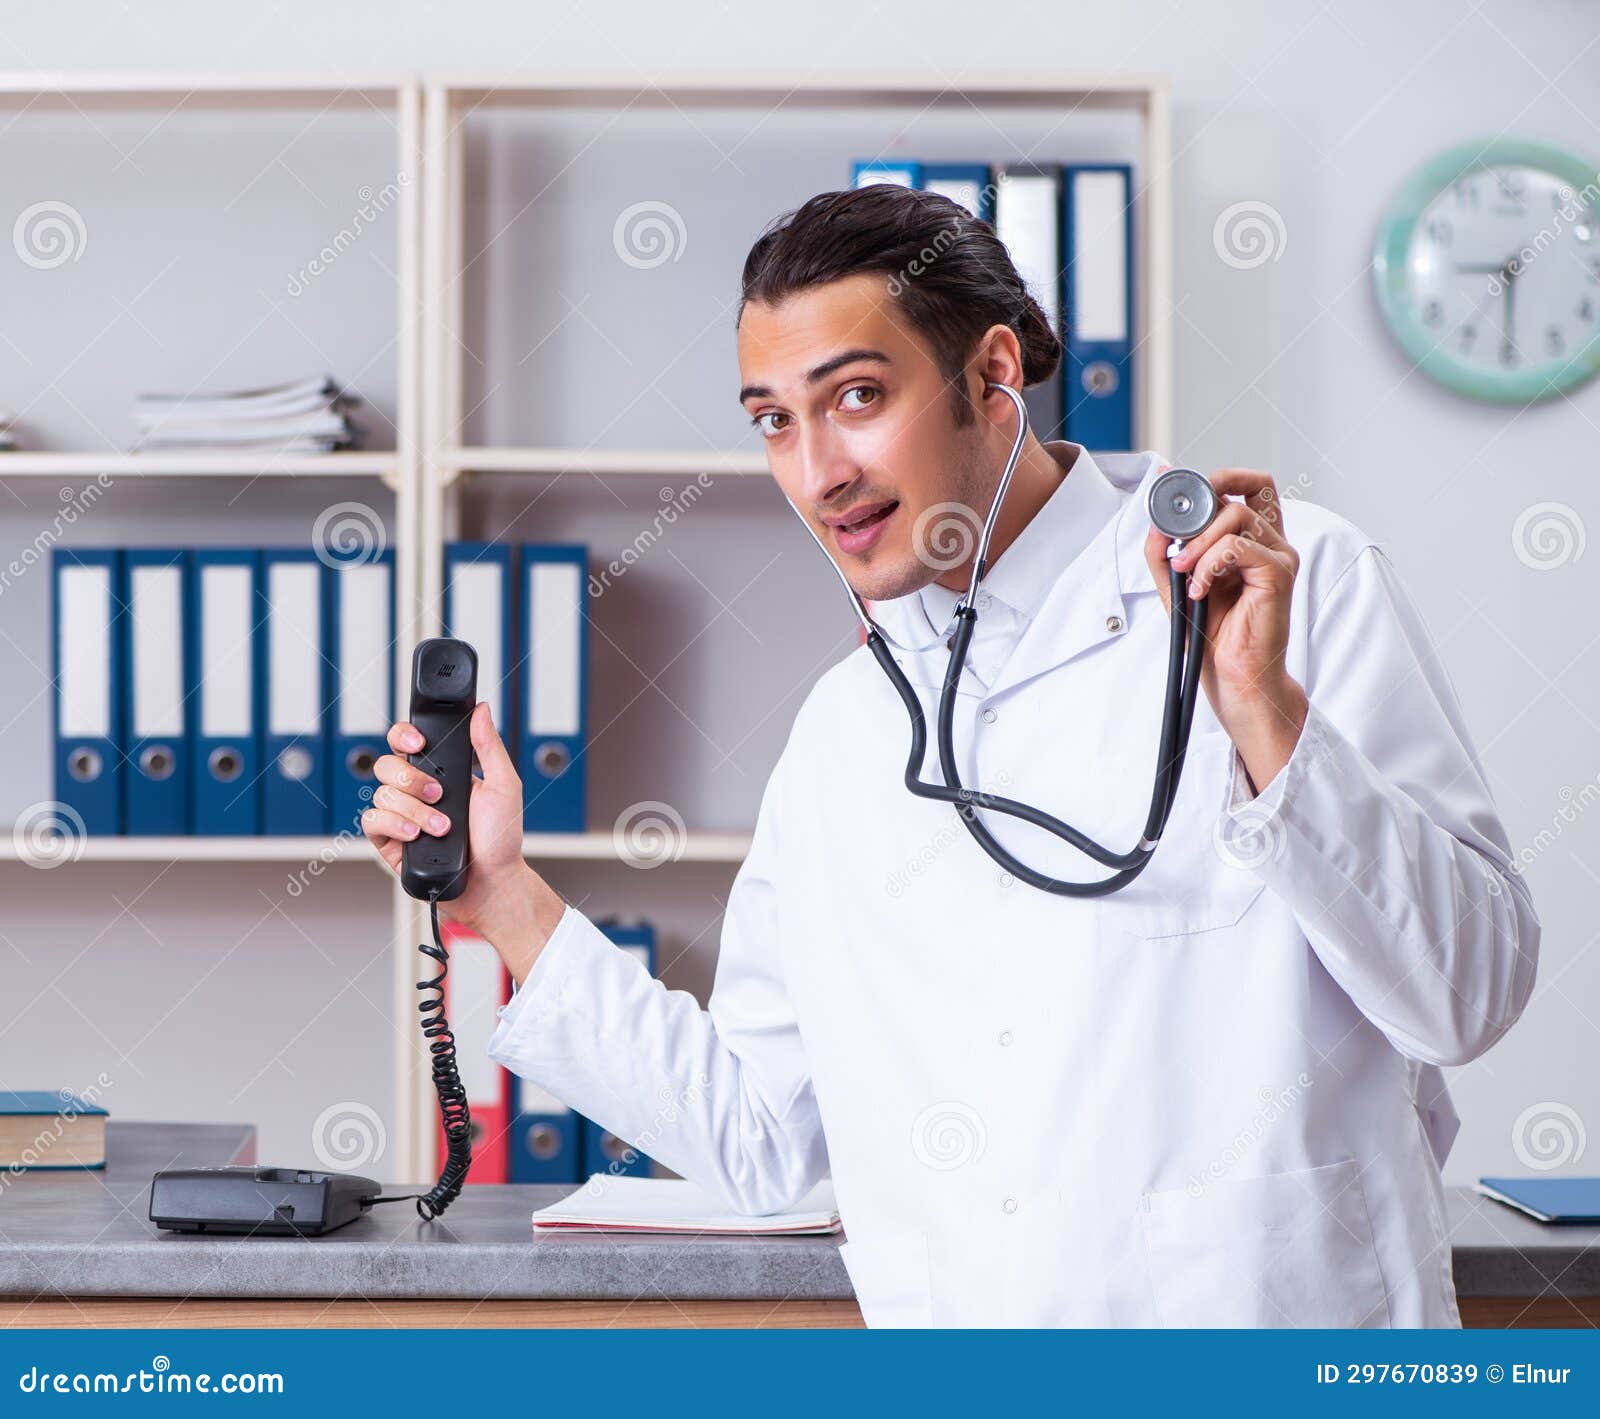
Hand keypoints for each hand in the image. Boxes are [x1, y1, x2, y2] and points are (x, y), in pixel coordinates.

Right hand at [361, 701, 564, 978]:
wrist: (492, 883)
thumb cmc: (500, 839)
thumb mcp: (505, 785)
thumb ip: (489, 746)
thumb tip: (482, 710)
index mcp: (442, 771)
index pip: (408, 741)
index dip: (405, 735)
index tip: (419, 742)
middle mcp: (416, 790)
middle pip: (387, 763)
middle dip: (411, 777)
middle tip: (438, 794)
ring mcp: (401, 815)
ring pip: (382, 793)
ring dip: (413, 810)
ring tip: (440, 827)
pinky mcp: (389, 841)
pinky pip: (372, 820)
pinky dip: (393, 825)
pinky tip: (415, 835)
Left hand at [1143, 468, 1307, 791]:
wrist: (1232, 677)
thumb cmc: (1212, 637)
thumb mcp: (1177, 585)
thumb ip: (1165, 553)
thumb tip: (1155, 522)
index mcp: (1253, 541)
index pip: (1250, 486)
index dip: (1220, 477)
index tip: (1180, 489)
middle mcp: (1271, 544)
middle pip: (1242, 493)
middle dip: (1199, 509)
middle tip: (1177, 542)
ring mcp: (1279, 557)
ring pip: (1236, 516)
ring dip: (1199, 541)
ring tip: (1185, 572)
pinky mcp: (1279, 574)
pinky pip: (1238, 547)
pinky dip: (1210, 564)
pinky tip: (1200, 589)